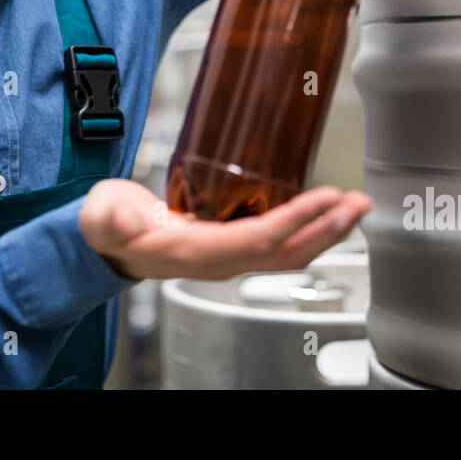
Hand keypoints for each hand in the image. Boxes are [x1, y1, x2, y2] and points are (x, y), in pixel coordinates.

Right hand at [78, 178, 370, 280]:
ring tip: (352, 207)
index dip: (295, 221)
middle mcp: (220, 260)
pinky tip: (322, 211)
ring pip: (288, 252)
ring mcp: (229, 256)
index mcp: (195, 252)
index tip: (324, 199)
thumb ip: (113, 218)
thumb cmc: (109, 226)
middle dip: (326, 230)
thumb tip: (127, 217)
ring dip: (325, 231)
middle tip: (357, 203)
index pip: (257, 240)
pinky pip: (279, 243)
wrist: (107, 241)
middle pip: (286, 252)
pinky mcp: (232, 245)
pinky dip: (307, 228)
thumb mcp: (104, 216)